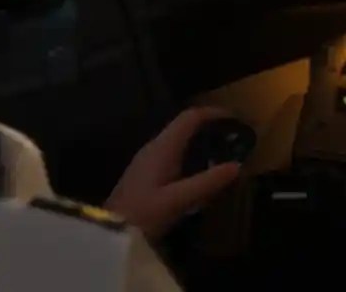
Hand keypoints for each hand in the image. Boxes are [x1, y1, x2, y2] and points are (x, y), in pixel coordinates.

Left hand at [105, 107, 241, 239]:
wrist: (108, 232)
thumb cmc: (142, 213)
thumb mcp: (179, 200)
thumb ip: (208, 182)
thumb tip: (237, 165)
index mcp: (163, 148)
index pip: (190, 118)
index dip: (214, 113)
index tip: (236, 119)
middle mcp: (154, 148)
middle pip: (184, 126)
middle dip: (210, 127)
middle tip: (234, 138)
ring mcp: (147, 160)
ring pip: (178, 140)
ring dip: (200, 141)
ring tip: (222, 152)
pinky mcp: (145, 174)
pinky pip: (173, 154)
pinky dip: (191, 155)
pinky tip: (200, 172)